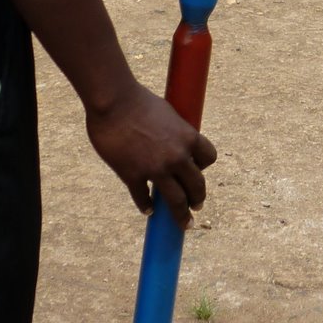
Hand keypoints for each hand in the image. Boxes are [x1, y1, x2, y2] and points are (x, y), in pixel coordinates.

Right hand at [86, 82, 216, 228]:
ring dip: (181, 215)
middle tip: (196, 206)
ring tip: (183, 222)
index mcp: (188, 136)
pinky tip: (148, 210)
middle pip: (197, 185)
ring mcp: (155, 169)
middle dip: (198, 198)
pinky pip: (143, 199)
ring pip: (176, 201)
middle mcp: (177, 156)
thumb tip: (173, 137)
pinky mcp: (133, 176)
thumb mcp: (166, 111)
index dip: (203, 166)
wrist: (113, 101)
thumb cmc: (138, 100)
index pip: (209, 157)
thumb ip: (173, 129)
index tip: (197, 170)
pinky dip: (146, 206)